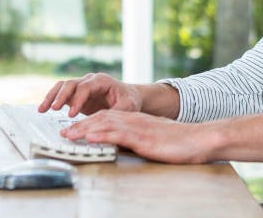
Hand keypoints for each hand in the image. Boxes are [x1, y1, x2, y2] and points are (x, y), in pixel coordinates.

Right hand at [38, 73, 141, 116]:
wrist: (128, 96)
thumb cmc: (129, 100)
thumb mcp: (129, 105)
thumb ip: (118, 111)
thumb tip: (108, 119)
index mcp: (101, 81)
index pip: (85, 87)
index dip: (77, 100)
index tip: (72, 114)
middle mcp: (89, 80)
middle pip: (71, 84)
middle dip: (61, 96)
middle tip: (54, 109)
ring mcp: (81, 86)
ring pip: (62, 86)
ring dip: (52, 96)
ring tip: (42, 109)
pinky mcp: (76, 94)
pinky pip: (61, 94)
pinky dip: (52, 100)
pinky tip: (44, 108)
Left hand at [61, 110, 212, 163]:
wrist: (198, 139)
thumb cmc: (179, 142)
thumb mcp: (153, 138)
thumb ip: (138, 138)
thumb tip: (123, 144)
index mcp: (135, 119)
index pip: (106, 117)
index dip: (88, 122)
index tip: (73, 129)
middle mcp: (134, 120)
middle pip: (101, 118)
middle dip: (80, 125)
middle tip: (64, 132)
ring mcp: (137, 127)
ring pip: (105, 124)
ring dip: (84, 129)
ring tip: (69, 135)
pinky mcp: (143, 138)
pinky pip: (119, 134)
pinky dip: (102, 135)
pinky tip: (91, 138)